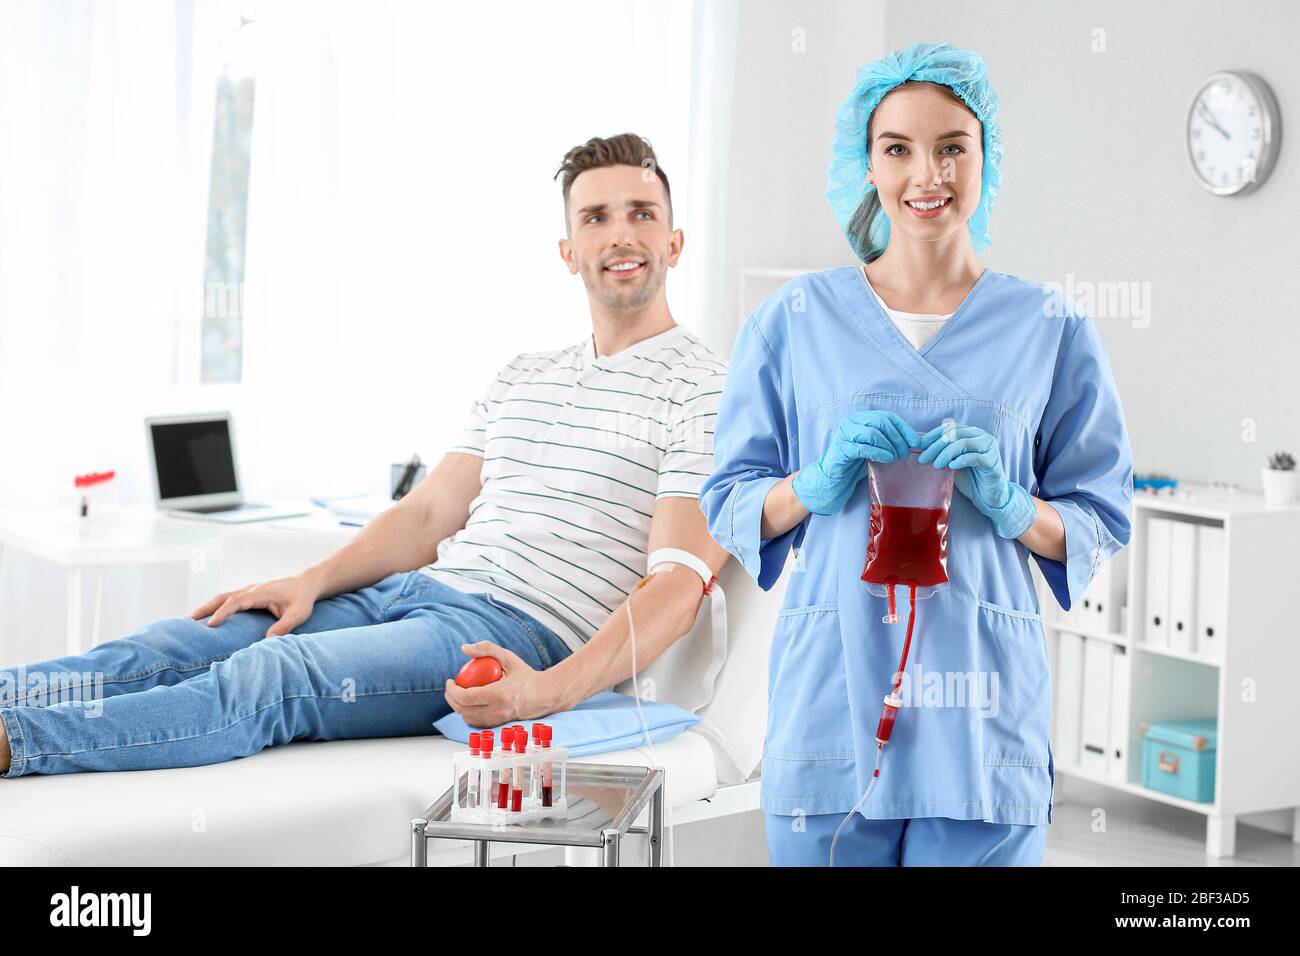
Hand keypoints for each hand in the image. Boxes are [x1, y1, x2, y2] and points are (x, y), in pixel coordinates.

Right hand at [190, 573, 320, 638]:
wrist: (306, 584)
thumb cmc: (302, 599)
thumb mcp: (298, 614)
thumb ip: (284, 627)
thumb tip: (267, 642)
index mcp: (261, 592)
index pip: (237, 601)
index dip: (223, 612)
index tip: (211, 624)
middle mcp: (251, 589)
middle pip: (223, 597)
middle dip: (206, 608)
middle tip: (189, 621)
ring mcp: (248, 591)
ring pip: (223, 597)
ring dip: (207, 607)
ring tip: (191, 620)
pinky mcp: (249, 595)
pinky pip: (228, 599)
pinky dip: (216, 606)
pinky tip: (208, 617)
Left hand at [443, 641, 554, 727]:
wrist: (544, 695)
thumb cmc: (526, 675)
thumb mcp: (508, 658)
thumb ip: (487, 649)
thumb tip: (465, 647)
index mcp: (498, 695)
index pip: (465, 697)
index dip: (452, 690)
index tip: (450, 681)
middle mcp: (497, 711)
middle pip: (462, 709)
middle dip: (451, 698)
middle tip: (451, 687)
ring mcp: (497, 720)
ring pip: (467, 717)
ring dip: (458, 706)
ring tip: (459, 694)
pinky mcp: (498, 725)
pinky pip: (476, 722)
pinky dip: (468, 714)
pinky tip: (469, 704)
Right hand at [792, 410, 918, 515]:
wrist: (833, 478)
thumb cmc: (855, 462)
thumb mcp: (874, 446)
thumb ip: (889, 439)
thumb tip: (915, 440)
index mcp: (860, 418)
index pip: (887, 416)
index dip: (903, 428)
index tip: (915, 442)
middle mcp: (851, 422)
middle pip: (881, 422)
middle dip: (897, 438)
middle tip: (903, 453)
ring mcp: (844, 435)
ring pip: (872, 432)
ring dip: (889, 446)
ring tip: (895, 457)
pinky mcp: (841, 449)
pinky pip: (863, 447)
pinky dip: (879, 452)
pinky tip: (886, 459)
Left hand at [917, 422, 1035, 538]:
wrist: (988, 496)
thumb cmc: (969, 478)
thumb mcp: (952, 461)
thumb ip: (942, 451)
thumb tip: (920, 443)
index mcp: (971, 433)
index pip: (950, 428)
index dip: (933, 435)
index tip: (919, 445)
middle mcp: (982, 436)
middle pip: (955, 434)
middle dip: (936, 446)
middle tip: (923, 458)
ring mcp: (989, 447)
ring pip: (964, 443)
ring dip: (946, 454)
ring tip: (936, 465)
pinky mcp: (993, 461)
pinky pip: (975, 457)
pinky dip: (961, 460)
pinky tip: (951, 466)